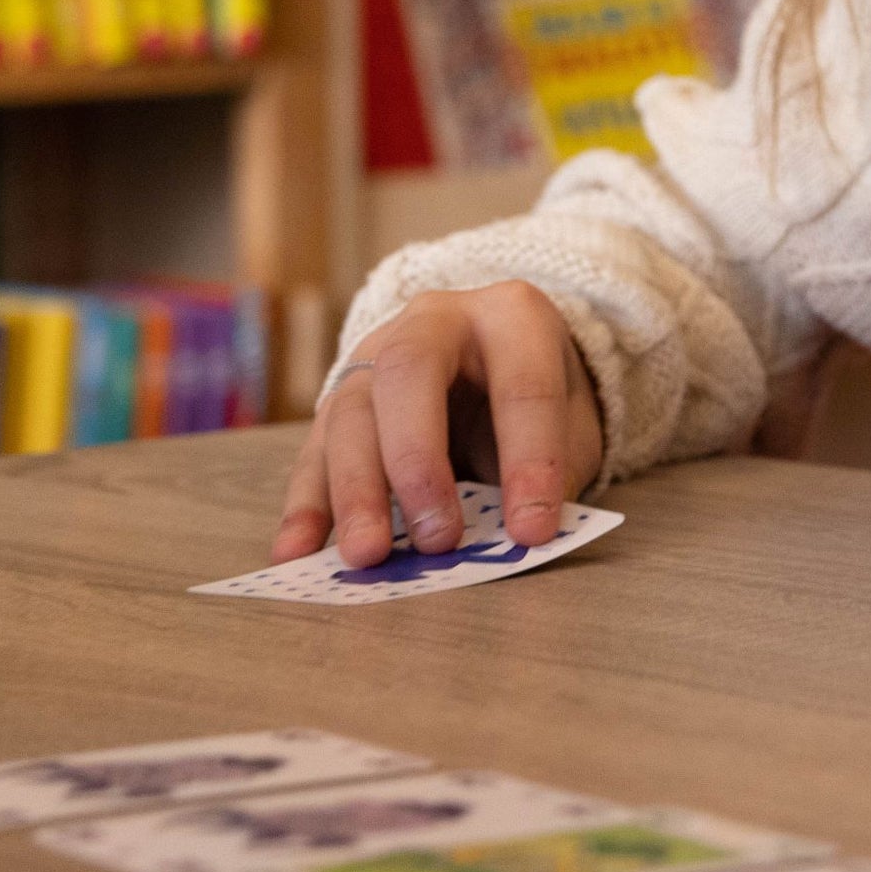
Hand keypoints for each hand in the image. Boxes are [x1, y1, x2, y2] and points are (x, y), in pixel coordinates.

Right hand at [270, 281, 604, 567]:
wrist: (496, 363)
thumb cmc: (541, 401)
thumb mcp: (571, 425)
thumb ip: (550, 476)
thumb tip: (512, 543)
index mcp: (513, 316)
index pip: (522, 384)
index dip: (530, 460)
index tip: (533, 532)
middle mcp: (436, 322)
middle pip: (408, 372)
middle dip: (418, 460)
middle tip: (437, 539)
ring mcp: (375, 354)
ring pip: (350, 413)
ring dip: (355, 491)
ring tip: (367, 555)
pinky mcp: (337, 399)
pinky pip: (314, 451)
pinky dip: (306, 506)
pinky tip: (298, 552)